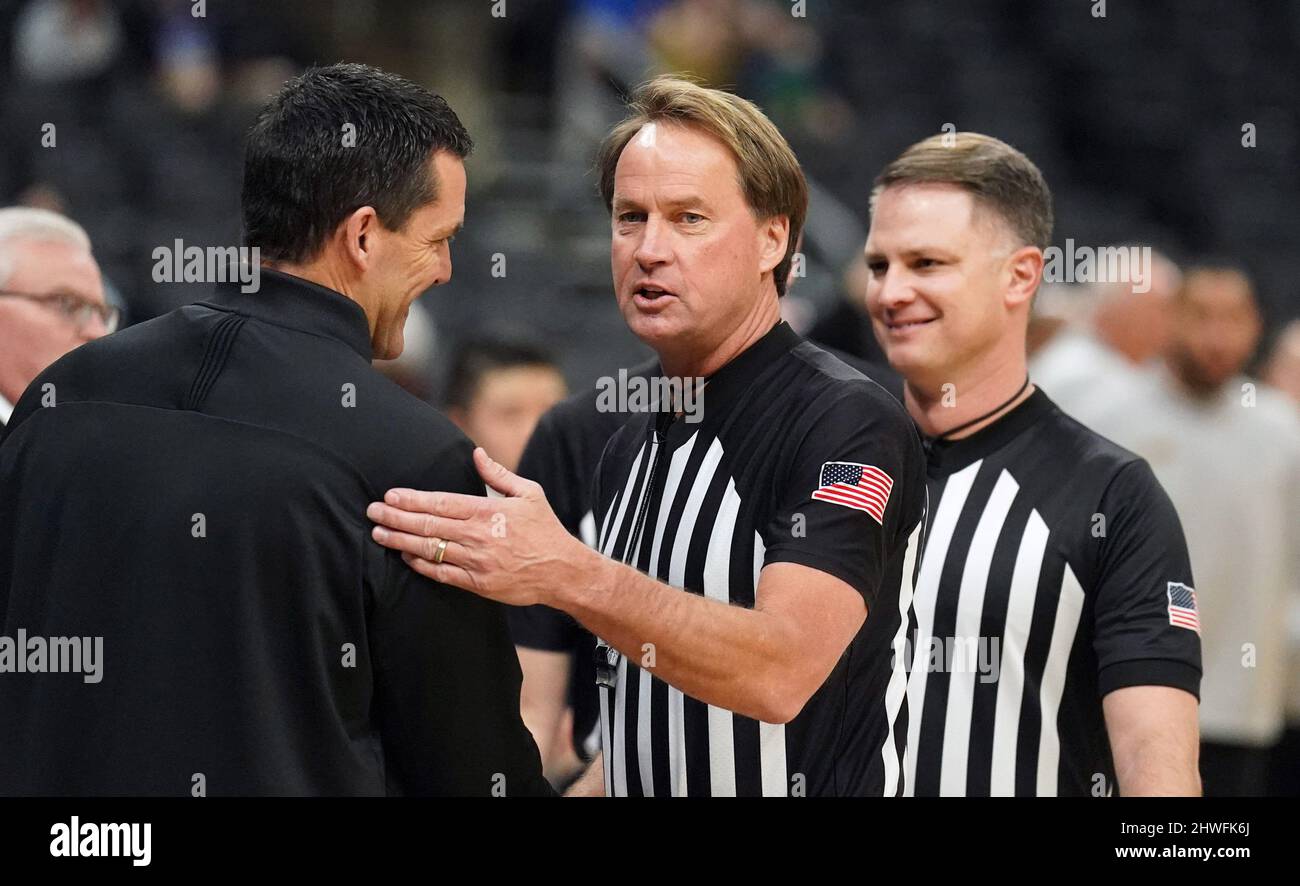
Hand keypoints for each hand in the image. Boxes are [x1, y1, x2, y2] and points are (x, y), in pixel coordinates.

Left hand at [367, 447, 591, 606]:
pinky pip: (442, 574)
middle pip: (428, 526)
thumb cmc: (545, 529)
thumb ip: (498, 474)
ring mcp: (476, 562)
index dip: (412, 500)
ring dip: (400, 541)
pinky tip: (405, 557)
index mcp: (488, 511)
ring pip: (430, 550)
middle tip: (373, 512)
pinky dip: (421, 565)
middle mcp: (478, 536)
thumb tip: (476, 453)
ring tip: (379, 534)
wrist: (562, 570)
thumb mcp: (529, 493)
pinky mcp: (478, 584)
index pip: (441, 503)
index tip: (390, 495)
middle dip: (396, 518)